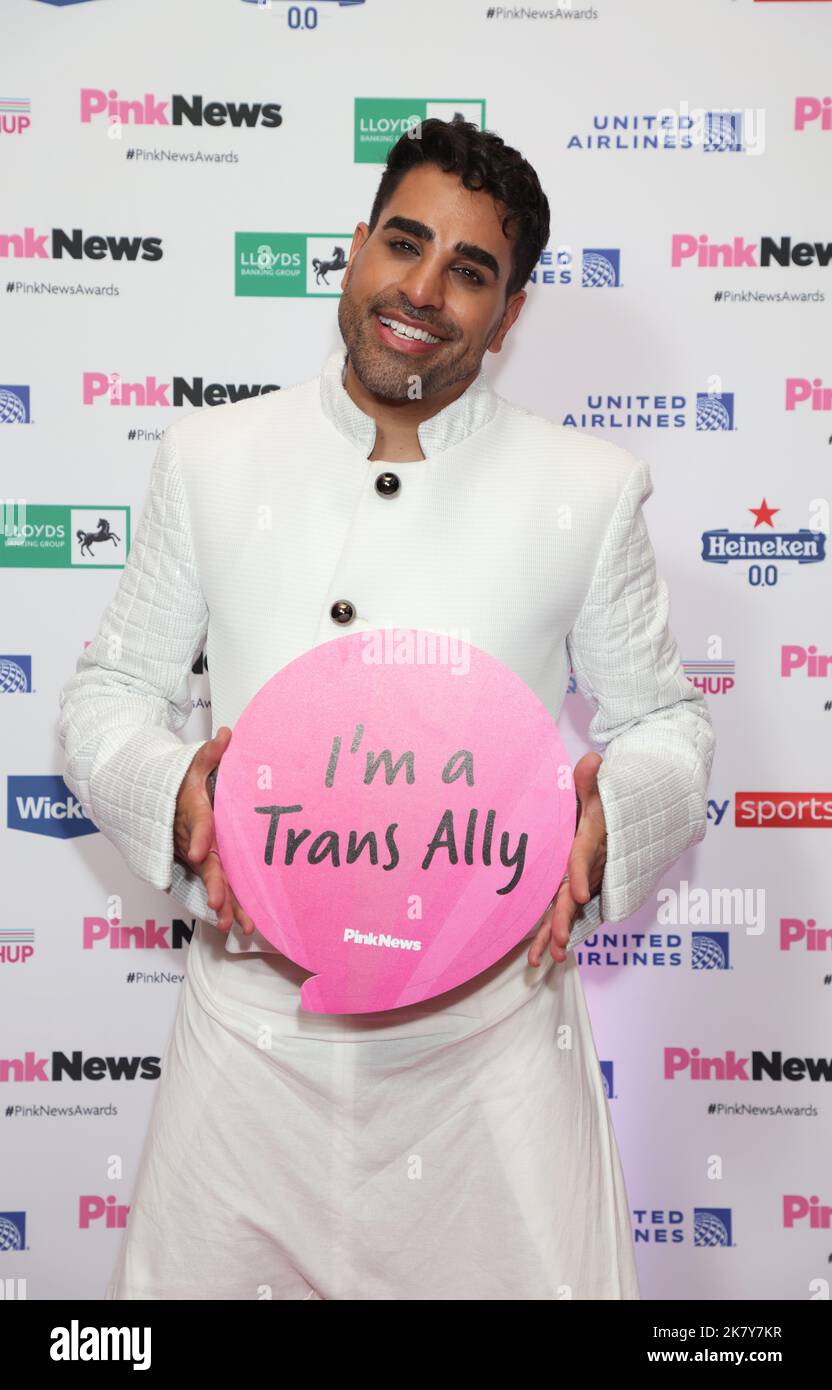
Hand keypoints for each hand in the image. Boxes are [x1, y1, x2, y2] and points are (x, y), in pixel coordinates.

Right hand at [173, 725, 257, 936]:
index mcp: (194, 813)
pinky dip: (228, 906)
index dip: (199, 838)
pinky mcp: (205, 867)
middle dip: (212, 884)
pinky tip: (242, 926)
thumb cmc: (182, 784)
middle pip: (204, 864)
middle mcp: (194, 840)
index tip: (199, 853)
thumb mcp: (194, 766)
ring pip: (212, 882)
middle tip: (218, 903)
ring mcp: (198, 857)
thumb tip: (227, 735)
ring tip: (234, 926)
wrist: (161, 803)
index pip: (197, 825)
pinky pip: (217, 886)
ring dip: (223, 904)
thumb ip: (211, 754)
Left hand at [528, 751, 606, 966]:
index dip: (581, 874)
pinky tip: (542, 956)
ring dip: (558, 935)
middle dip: (567, 920)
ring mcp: (582, 880)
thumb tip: (592, 759)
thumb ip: (588, 777)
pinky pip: (562, 912)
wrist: (624, 820)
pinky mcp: (574, 888)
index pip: (583, 858)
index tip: (580, 893)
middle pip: (575, 895)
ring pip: (567, 911)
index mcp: (589, 842)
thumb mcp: (598, 788)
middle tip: (559, 943)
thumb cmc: (605, 802)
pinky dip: (553, 933)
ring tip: (548, 960)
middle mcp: (587, 867)